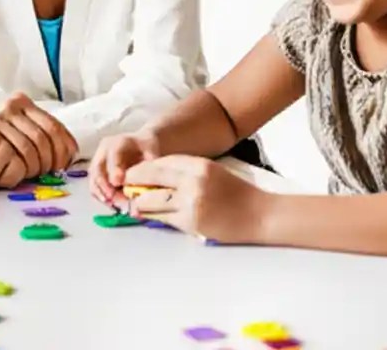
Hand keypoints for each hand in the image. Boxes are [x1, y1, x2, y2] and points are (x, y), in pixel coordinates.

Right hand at [0, 93, 76, 175]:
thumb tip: (72, 154)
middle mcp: (9, 108)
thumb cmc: (3, 128)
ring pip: (17, 150)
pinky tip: (2, 180)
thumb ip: (46, 132)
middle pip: (37, 140)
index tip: (60, 167)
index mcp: (24, 102)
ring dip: (24, 170)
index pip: (52, 128)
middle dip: (43, 164)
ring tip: (25, 178)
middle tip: (42, 175)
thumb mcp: (24, 122)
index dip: (61, 151)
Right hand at [88, 130, 161, 205]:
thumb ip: (151, 163)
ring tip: (114, 205)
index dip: (114, 169)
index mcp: (118, 142)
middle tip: (114, 198)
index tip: (118, 183)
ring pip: (93, 179)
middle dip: (104, 185)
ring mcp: (98, 162)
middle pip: (97, 168)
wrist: (140, 145)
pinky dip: (101, 197)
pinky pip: (94, 187)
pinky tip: (112, 205)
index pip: (113, 155)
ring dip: (102, 194)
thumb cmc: (146, 147)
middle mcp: (104, 151)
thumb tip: (150, 179)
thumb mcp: (152, 151)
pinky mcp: (97, 173)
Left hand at [123, 155, 265, 244]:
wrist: (260, 215)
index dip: (142, 169)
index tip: (132, 174)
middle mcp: (193, 181)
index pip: (160, 163)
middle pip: (150, 179)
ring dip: (139, 204)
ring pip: (150, 202)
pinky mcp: (191, 223)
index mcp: (199, 165)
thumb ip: (186, 173)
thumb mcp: (212, 172)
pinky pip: (163, 218)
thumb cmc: (237, 194)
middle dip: (134, 185)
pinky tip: (149, 216)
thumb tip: (154, 178)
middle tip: (126, 189)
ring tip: (135, 205)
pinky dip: (153, 217)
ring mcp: (191, 203)